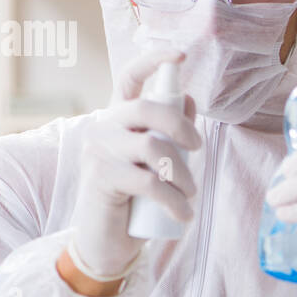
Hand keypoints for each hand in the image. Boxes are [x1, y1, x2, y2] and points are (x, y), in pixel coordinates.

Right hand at [66, 45, 202, 283]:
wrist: (105, 242)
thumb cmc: (134, 199)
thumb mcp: (156, 162)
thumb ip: (169, 130)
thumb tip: (189, 98)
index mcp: (117, 118)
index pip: (129, 77)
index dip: (153, 60)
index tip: (181, 54)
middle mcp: (103, 127)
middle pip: (146, 107)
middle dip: (181, 126)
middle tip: (197, 149)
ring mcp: (98, 151)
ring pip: (152, 147)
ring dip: (182, 173)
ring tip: (188, 194)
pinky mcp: (101, 178)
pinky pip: (148, 181)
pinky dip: (174, 199)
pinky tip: (183, 214)